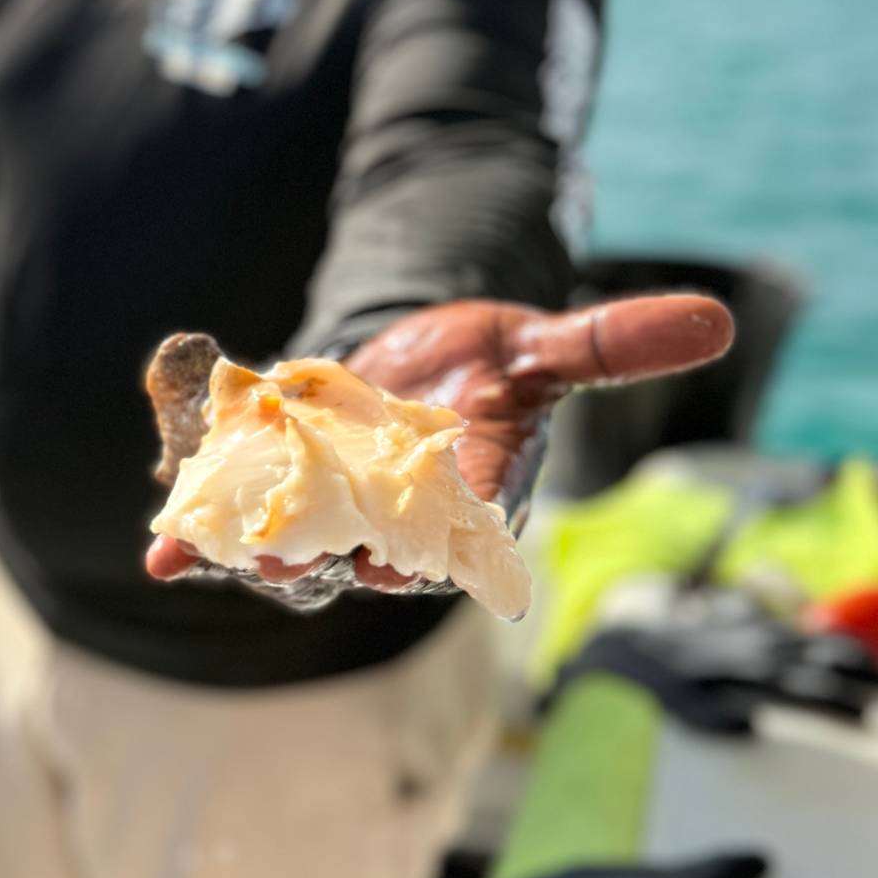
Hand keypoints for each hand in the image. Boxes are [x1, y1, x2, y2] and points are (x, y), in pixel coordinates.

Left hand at [147, 292, 733, 591]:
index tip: (400, 550)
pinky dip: (197, 537)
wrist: (416, 368)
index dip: (426, 546)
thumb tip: (716, 317)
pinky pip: (235, 527)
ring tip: (217, 550)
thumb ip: (612, 342)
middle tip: (294, 558)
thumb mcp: (547, 344)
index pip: (452, 539)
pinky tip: (162, 549)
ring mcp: (329, 519)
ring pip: (291, 553)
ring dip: (254, 553)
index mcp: (465, 504)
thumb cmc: (490, 365)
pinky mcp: (276, 497)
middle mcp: (396, 527)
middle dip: (326, 559)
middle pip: (360, 560)